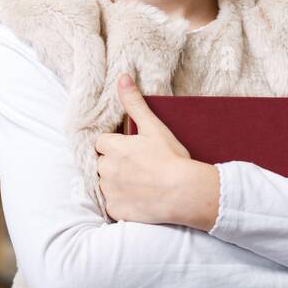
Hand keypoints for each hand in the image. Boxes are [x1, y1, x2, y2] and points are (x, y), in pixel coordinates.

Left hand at [94, 73, 218, 228]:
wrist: (185, 192)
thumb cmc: (171, 158)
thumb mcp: (153, 127)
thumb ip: (134, 103)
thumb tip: (122, 77)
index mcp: (112, 147)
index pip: (102, 142)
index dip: (116, 145)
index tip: (133, 151)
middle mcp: (106, 168)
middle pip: (102, 163)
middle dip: (114, 163)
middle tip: (139, 167)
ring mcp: (109, 191)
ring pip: (105, 183)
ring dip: (117, 182)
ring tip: (141, 183)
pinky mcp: (116, 210)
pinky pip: (113, 204)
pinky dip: (122, 202)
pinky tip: (140, 198)